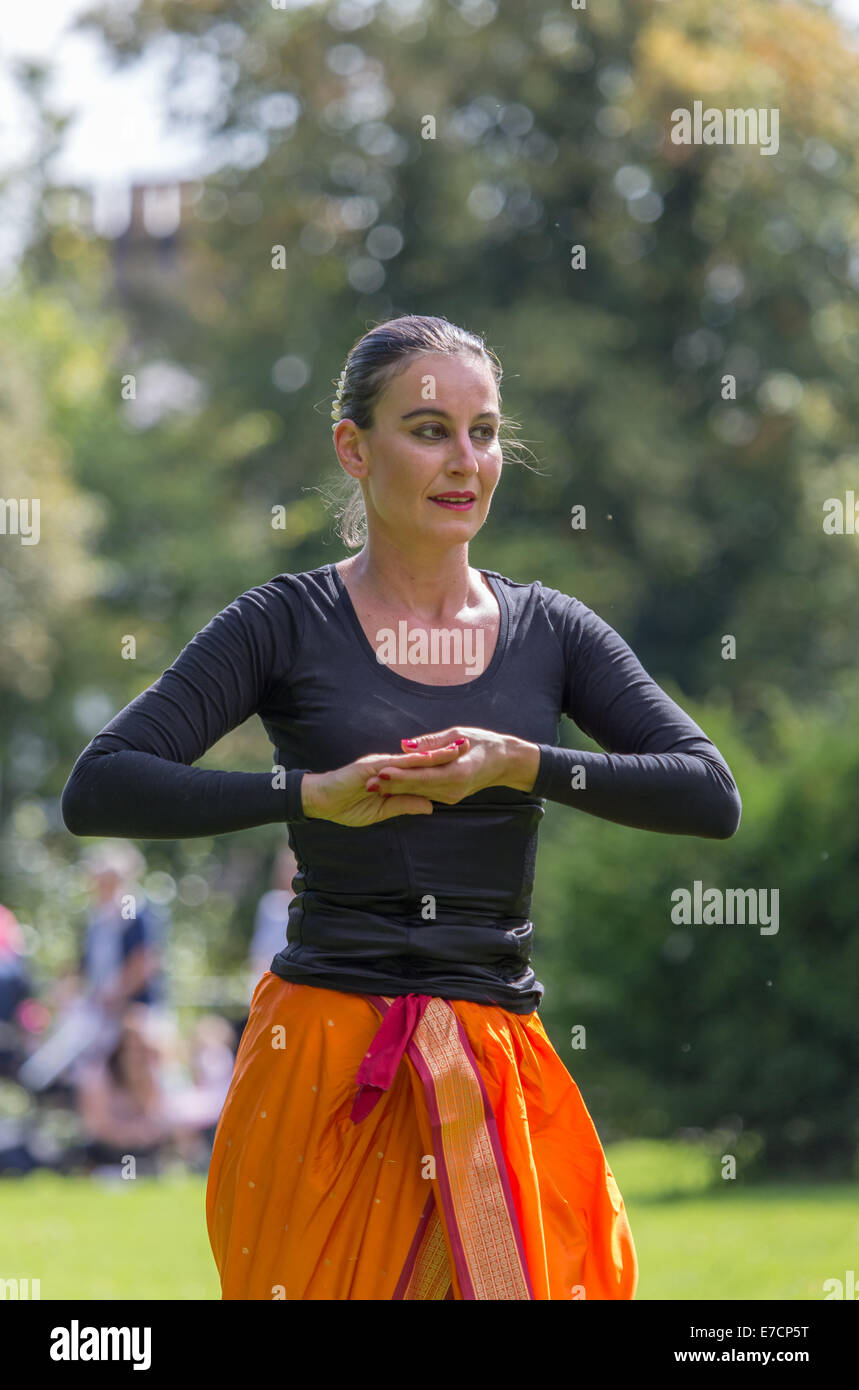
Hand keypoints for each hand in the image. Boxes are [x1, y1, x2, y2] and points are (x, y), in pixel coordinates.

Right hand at [301, 740, 468, 826]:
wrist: (318, 801)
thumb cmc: (345, 806)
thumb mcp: (382, 810)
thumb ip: (405, 804)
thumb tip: (431, 805)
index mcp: (391, 774)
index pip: (420, 769)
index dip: (441, 764)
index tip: (463, 759)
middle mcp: (388, 765)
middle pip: (422, 759)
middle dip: (445, 752)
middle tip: (469, 744)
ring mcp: (380, 764)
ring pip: (414, 758)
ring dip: (436, 753)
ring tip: (458, 747)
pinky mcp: (371, 767)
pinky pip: (397, 764)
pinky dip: (414, 762)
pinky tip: (431, 759)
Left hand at [363, 727, 538, 804]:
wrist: (506, 762)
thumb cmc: (484, 742)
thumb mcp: (459, 734)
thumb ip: (431, 743)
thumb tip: (406, 746)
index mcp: (458, 772)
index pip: (423, 775)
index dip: (401, 774)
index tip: (381, 771)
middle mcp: (454, 788)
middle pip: (417, 787)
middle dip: (391, 785)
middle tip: (367, 783)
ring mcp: (453, 796)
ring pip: (419, 793)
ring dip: (396, 790)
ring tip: (373, 786)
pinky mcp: (451, 797)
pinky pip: (426, 794)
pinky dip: (408, 791)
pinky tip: (391, 789)